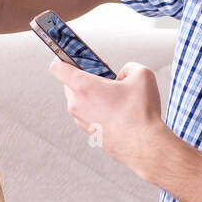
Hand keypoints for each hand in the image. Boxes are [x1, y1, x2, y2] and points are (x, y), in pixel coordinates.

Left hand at [47, 58, 169, 176]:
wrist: (144, 146)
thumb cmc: (141, 112)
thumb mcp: (142, 75)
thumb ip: (129, 67)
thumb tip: (123, 74)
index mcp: (84, 87)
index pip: (57, 68)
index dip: (61, 57)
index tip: (71, 56)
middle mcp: (77, 104)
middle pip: (69, 83)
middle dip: (85, 77)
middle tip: (105, 78)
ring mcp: (81, 120)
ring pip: (79, 100)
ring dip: (92, 95)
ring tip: (115, 97)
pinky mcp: (89, 132)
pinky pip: (88, 114)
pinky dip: (98, 110)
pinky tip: (117, 111)